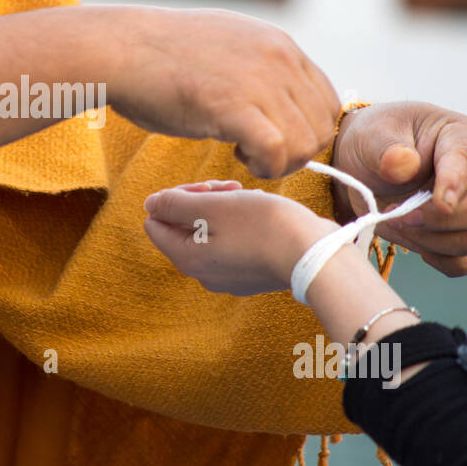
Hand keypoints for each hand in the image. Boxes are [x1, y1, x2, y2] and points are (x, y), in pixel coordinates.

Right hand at [107, 7, 339, 177]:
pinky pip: (277, 152)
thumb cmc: (159, 55)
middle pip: (322, 127)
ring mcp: (259, 81)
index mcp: (279, 44)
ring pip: (306, 144)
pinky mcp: (234, 106)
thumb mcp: (225, 43)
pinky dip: (264, 167)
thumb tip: (271, 88)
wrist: (120, 49)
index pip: (327, 102)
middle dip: (295, 151)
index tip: (269, 136)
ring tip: (242, 154)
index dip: (304, 130)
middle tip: (255, 151)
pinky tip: (236, 157)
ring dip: (279, 162)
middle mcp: (279, 59)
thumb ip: (257, 63)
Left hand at [142, 180, 335, 295]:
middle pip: (182, 226)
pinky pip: (231, 243)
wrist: (314, 256)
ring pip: (209, 232)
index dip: (176, 197)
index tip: (206, 189)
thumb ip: (176, 204)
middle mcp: (200, 272)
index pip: (155, 221)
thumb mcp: (213, 206)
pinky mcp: (248, 275)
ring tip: (249, 198)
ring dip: (223, 209)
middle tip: (230, 189)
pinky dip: (240, 225)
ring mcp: (225, 276)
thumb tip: (151, 204)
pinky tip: (261, 216)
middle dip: (202, 201)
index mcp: (185, 257)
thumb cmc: (263, 226)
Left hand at [333, 102, 466, 276]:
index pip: (466, 159)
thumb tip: (402, 162)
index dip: (455, 183)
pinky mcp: (461, 235)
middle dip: (441, 221)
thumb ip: (385, 148)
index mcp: (461, 137)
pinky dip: (433, 257)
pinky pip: (461, 261)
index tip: (440, 203)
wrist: (369, 167)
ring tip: (393, 219)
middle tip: (401, 216)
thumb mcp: (372, 135)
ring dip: (427, 240)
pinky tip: (410, 237)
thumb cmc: (377, 142)